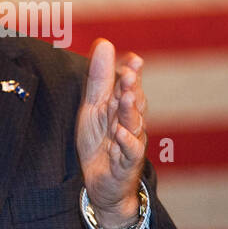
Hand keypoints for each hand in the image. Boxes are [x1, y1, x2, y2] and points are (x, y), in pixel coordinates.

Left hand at [75, 38, 147, 228]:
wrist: (103, 185)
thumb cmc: (101, 143)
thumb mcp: (94, 107)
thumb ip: (99, 78)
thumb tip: (105, 43)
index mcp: (122, 108)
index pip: (128, 86)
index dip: (131, 72)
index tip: (133, 59)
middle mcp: (131, 123)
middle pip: (132, 103)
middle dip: (131, 87)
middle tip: (129, 72)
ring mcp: (131, 143)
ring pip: (133, 125)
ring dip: (130, 110)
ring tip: (126, 97)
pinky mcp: (126, 164)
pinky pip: (129, 152)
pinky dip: (126, 142)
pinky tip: (120, 132)